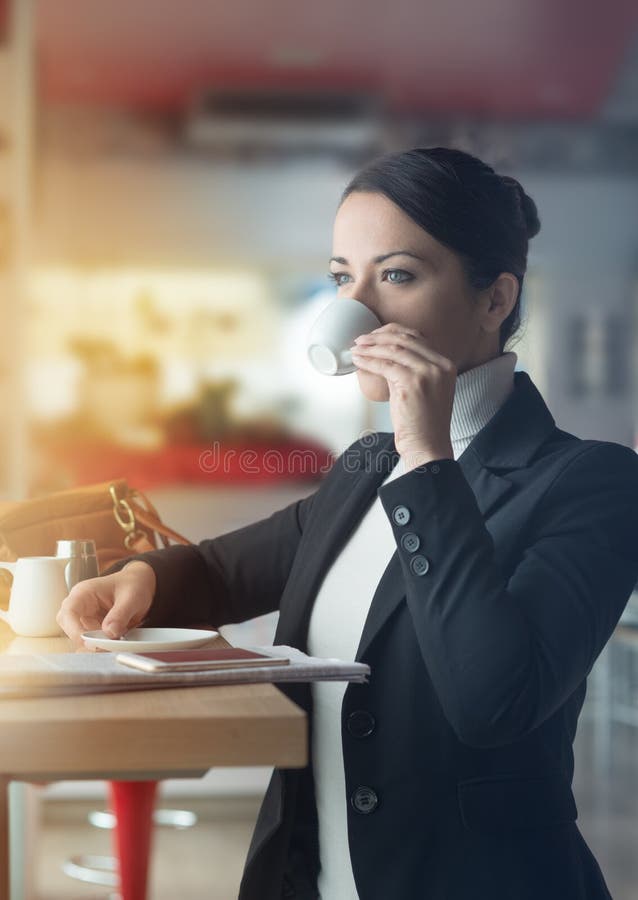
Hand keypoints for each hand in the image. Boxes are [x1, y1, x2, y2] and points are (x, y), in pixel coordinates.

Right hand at [56, 561, 156, 647]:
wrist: (139, 584)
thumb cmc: (132, 584)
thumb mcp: (131, 597)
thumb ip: (120, 614)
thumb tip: (109, 632)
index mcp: (83, 593)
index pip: (68, 613)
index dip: (74, 630)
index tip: (90, 642)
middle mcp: (80, 606)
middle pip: (69, 628)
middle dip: (86, 639)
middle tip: (107, 644)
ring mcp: (85, 617)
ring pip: (82, 637)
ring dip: (98, 642)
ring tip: (119, 637)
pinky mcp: (93, 627)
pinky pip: (93, 640)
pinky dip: (104, 643)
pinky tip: (118, 639)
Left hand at [351, 324, 455, 469]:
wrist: (427, 446)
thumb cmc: (421, 422)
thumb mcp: (422, 388)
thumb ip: (410, 369)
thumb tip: (383, 353)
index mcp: (445, 365)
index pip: (417, 337)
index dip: (391, 333)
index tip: (374, 335)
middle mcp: (440, 366)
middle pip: (405, 340)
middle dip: (378, 337)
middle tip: (360, 340)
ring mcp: (429, 374)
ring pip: (394, 350)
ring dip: (370, 348)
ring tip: (356, 350)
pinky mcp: (413, 384)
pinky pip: (386, 366)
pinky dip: (369, 361)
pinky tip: (358, 361)